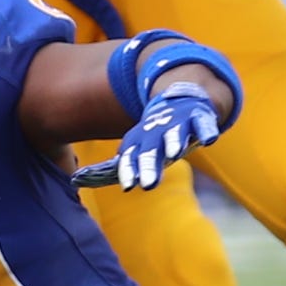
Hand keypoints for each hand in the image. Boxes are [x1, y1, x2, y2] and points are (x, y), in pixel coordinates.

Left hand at [102, 88, 227, 191]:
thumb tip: (76, 180)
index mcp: (139, 139)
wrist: (182, 99)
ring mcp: (178, 122)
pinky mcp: (199, 118)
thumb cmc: (154, 134)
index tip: (128, 186)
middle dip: (149, 164)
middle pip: (152, 148)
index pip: (131, 155)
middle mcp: (157, 130)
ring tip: (175, 153)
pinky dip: (207, 130)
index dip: (130, 168)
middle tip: (149, 185)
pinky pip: (204, 124)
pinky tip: (210, 139)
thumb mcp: (133, 149)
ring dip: (175, 141)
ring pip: (176, 133)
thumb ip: (107, 169)